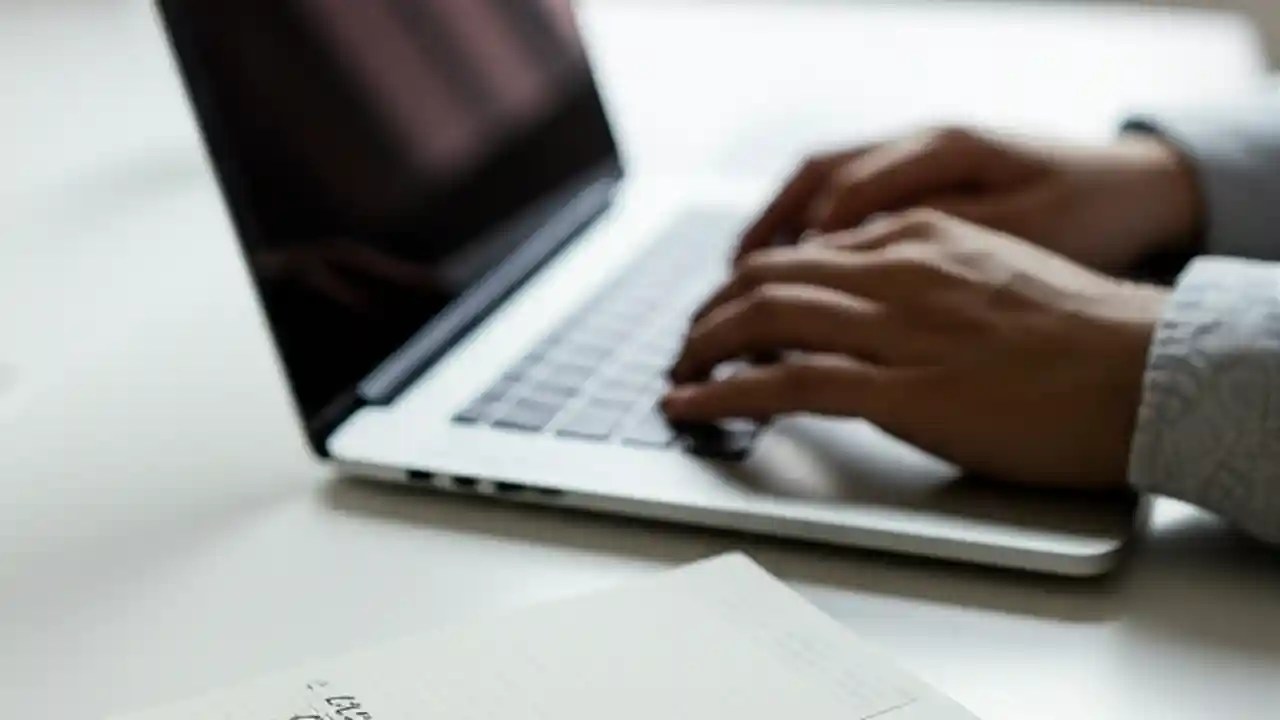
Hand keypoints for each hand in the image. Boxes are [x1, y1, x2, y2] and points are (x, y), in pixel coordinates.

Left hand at [666, 210, 1168, 489]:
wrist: (1144, 373)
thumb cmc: (1082, 336)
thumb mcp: (994, 272)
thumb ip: (927, 274)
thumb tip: (869, 290)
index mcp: (920, 240)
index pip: (804, 250)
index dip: (748, 280)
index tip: (726, 307)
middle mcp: (897, 273)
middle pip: (767, 277)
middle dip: (711, 311)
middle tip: (686, 341)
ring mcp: (896, 332)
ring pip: (764, 320)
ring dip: (703, 346)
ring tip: (675, 372)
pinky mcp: (903, 394)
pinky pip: (787, 385)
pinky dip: (725, 393)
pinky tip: (691, 404)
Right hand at [738, 127, 1201, 273]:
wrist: (1146, 189)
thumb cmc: (1095, 212)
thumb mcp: (1029, 229)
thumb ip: (939, 234)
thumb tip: (853, 255)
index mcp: (946, 148)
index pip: (844, 189)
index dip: (799, 246)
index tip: (762, 298)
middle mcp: (923, 141)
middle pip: (817, 177)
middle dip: (766, 237)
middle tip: (726, 296)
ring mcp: (922, 154)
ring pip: (826, 183)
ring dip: (780, 231)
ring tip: (741, 283)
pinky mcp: (927, 179)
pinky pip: (851, 197)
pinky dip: (815, 232)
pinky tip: (801, 275)